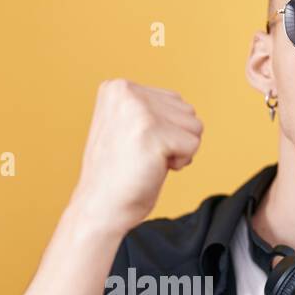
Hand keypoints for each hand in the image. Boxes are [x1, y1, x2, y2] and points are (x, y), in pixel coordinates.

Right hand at [70, 79, 203, 231]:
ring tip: (147, 161)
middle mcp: (125, 91)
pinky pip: (193, 145)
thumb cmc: (118, 174)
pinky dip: (180, 163)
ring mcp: (138, 110)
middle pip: (187, 111)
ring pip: (194, 126)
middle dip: (174, 138)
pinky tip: (152, 169)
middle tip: (142, 156)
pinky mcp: (152, 131)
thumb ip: (151, 109)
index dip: (165, 130)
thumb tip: (186, 109)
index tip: (136, 145)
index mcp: (117, 87)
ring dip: (177, 150)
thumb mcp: (128, 126)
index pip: (174, 101)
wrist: (100, 208)